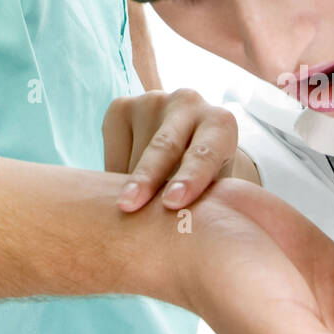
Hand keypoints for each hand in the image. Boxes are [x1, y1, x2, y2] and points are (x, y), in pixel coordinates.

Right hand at [104, 89, 238, 211]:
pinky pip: (112, 151)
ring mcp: (151, 101)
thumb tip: (194, 232)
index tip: (172, 202)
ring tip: (130, 212)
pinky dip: (114, 175)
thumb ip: (210, 203)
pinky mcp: (121, 106)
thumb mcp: (217, 187)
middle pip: (163, 146)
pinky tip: (122, 187)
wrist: (185, 142)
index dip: (190, 178)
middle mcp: (188, 103)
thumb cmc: (205, 176)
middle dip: (145, 177)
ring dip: (129, 186)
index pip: (205, 153)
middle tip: (128, 205)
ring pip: (134, 155)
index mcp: (220, 124)